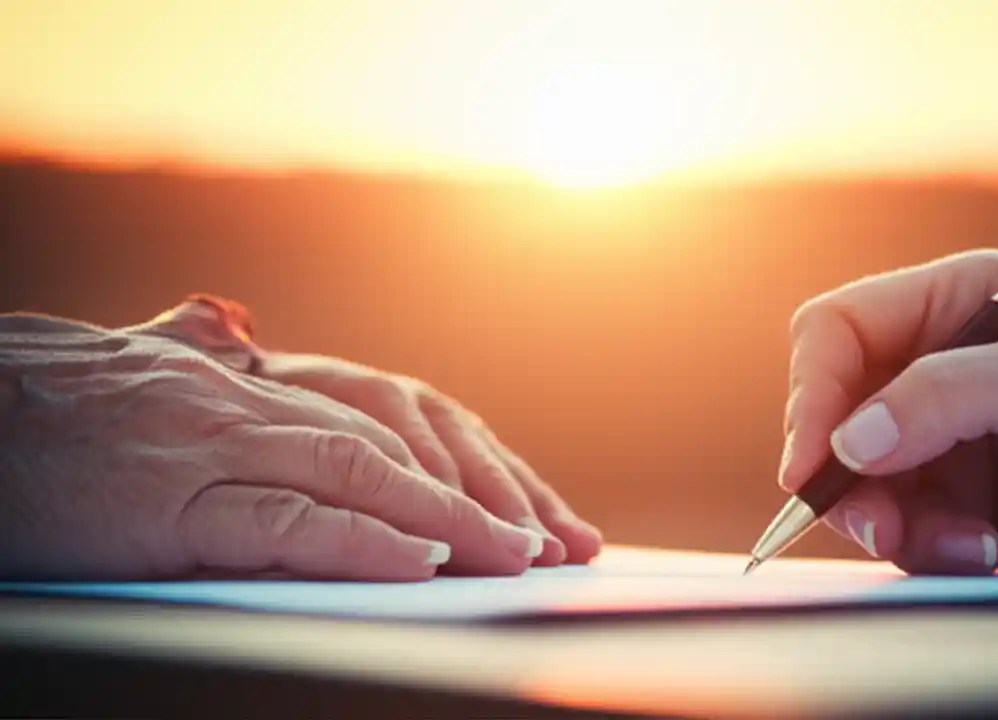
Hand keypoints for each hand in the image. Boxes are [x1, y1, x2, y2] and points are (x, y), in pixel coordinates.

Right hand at [0, 315, 544, 579]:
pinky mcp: (170, 503)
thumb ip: (196, 347)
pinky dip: (361, 538)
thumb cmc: (41, 400)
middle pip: (393, 443)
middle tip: (552, 540)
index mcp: (248, 384)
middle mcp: (245, 405)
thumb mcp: (136, 365)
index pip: (382, 422)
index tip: (517, 508)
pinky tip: (421, 556)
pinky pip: (285, 520)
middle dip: (479, 492)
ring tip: (518, 552)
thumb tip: (233, 324)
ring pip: (356, 474)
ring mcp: (211, 449)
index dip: (456, 467)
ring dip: (448, 515)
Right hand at [783, 250, 997, 573]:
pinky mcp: (959, 503)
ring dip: (895, 523)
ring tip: (963, 544)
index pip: (838, 333)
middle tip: (873, 523)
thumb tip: (845, 443)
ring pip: (861, 483)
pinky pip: (904, 531)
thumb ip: (940, 401)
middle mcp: (934, 368)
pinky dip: (931, 549)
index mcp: (951, 304)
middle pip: (834, 415)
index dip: (814, 391)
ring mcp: (943, 440)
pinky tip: (989, 550)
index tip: (812, 460)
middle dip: (845, 474)